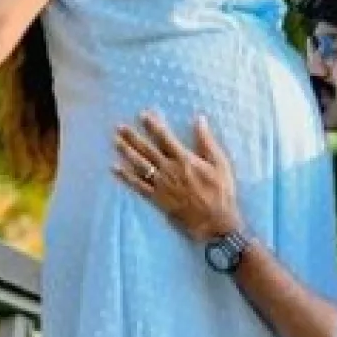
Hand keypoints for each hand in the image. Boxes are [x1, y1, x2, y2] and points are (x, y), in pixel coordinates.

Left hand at [114, 111, 242, 240]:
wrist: (215, 222)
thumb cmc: (221, 192)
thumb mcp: (220, 163)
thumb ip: (206, 141)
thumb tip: (199, 119)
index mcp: (184, 159)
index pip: (164, 138)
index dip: (153, 125)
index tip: (143, 115)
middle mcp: (169, 170)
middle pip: (147, 150)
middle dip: (132, 137)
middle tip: (120, 127)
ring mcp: (161, 185)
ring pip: (139, 165)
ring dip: (126, 152)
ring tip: (115, 141)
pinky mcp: (157, 199)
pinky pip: (138, 186)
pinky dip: (126, 177)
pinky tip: (115, 168)